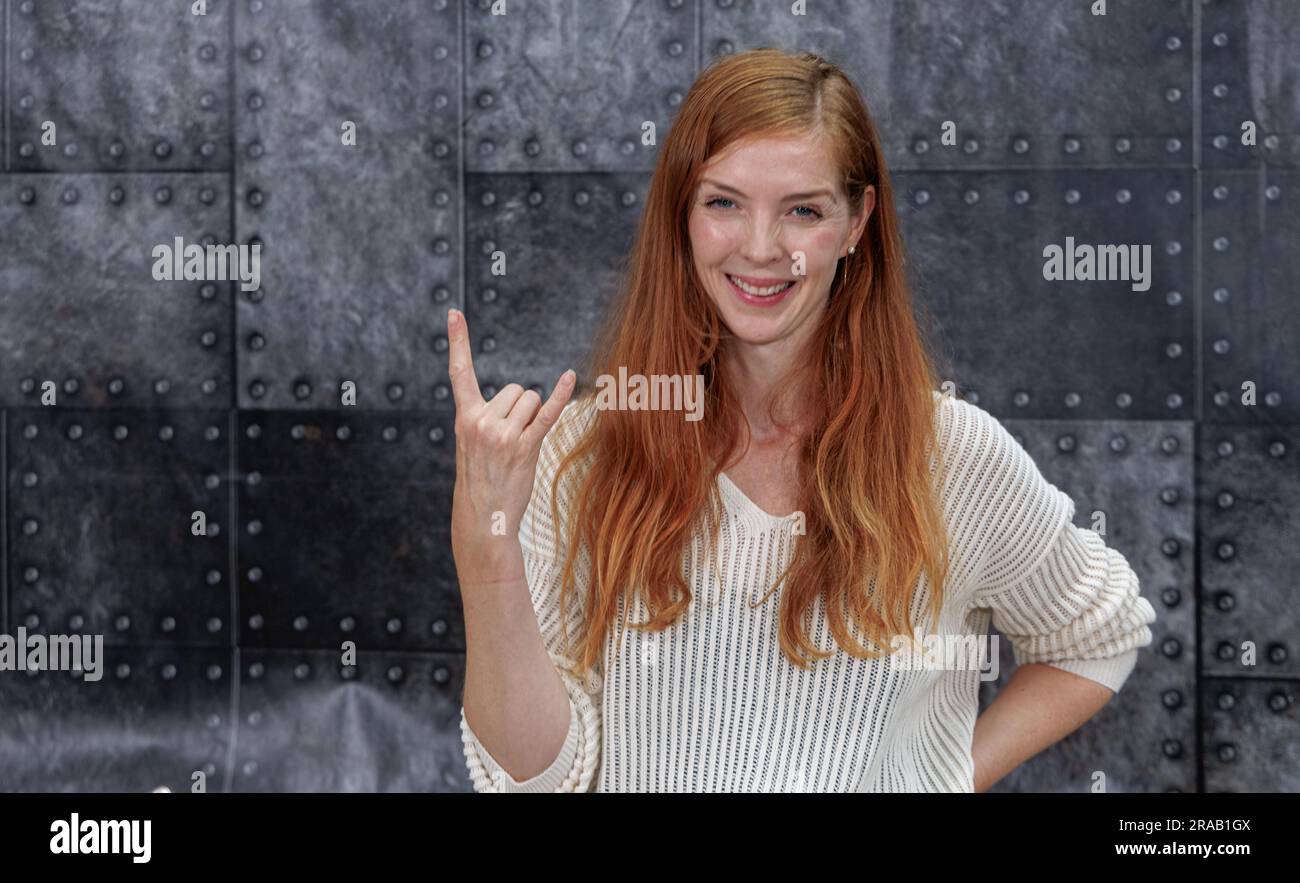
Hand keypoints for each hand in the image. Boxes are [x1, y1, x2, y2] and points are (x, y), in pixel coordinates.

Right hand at [446, 307, 575, 581]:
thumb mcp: (472, 444)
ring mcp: (503, 435)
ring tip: (519, 447)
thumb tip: (520, 398)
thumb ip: (486, 417)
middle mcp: (481, 422)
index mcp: (465, 418)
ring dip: (532, 418)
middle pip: (515, 389)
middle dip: (518, 409)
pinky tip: (570, 377)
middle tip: (508, 442)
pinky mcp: (526, 447)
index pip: (459, 372)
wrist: (484, 517)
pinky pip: (547, 414)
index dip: (457, 341)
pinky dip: (561, 395)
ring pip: (531, 400)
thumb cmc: (481, 479)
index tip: (454, 311)